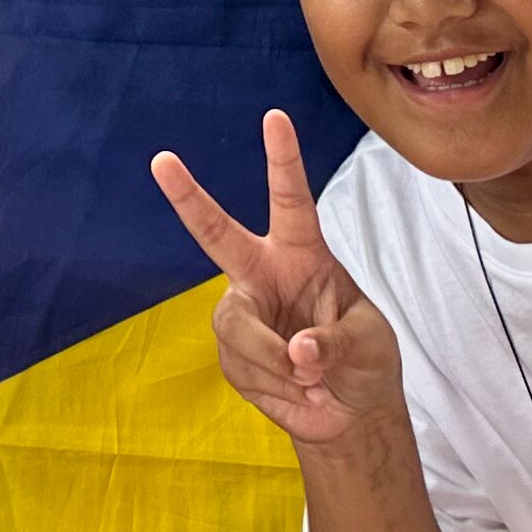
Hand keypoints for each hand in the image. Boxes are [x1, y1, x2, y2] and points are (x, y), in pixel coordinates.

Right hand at [151, 108, 405, 451]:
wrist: (350, 414)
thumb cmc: (365, 360)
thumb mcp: (368, 343)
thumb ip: (335, 342)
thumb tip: (296, 351)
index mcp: (303, 253)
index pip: (291, 200)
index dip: (283, 160)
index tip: (275, 117)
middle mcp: (264, 274)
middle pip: (217, 234)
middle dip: (189, 198)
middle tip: (163, 161)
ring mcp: (243, 313)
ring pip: (236, 325)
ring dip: (275, 358)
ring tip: (311, 378)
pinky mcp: (232, 356)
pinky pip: (242, 366)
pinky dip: (275, 385)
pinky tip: (298, 391)